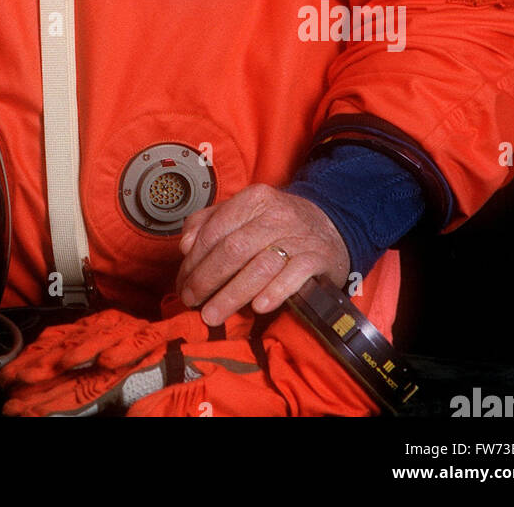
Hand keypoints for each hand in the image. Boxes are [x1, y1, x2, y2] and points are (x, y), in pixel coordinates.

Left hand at [175, 183, 349, 325]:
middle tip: (192, 301)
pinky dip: (274, 292)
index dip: (194, 260)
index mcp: (253, 200)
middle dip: (207, 279)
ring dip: (232, 295)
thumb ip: (209, 222)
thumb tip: (185, 245)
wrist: (331, 225)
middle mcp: (275, 215)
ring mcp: (298, 236)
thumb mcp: (244, 213)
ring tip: (213, 314)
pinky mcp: (318, 258)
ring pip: (259, 266)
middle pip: (233, 249)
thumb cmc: (278, 224)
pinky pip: (294, 275)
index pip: (215, 230)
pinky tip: (258, 307)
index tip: (183, 282)